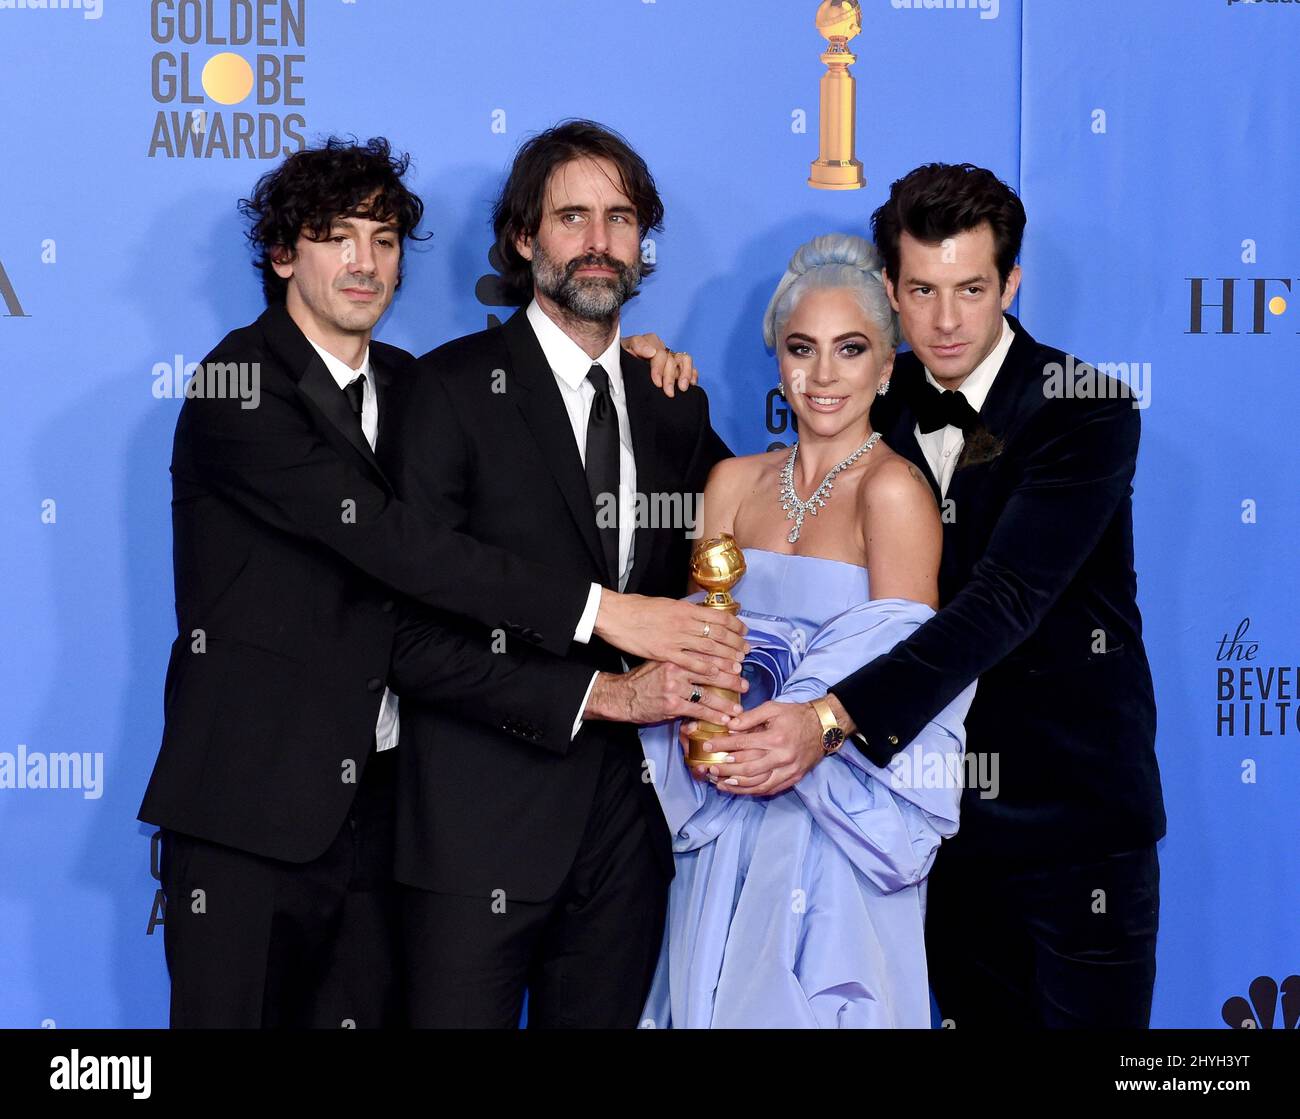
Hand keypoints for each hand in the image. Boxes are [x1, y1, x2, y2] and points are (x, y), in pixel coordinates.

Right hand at [586, 661, 745, 725]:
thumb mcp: (660, 662)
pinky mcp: (673, 705)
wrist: (622, 696)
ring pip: (708, 694)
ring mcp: (675, 688)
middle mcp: (677, 669)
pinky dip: (712, 716)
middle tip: (744, 686)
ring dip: (725, 703)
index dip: (725, 662)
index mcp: (676, 656)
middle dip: (731, 681)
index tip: (739, 665)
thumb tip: (703, 660)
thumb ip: (680, 660)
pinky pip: (698, 711)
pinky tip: (723, 719)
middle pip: (712, 674)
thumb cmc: (641, 679)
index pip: (706, 657)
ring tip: (738, 709)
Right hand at [594, 590, 748, 676]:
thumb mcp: (666, 604)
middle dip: (736, 646)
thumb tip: (699, 614)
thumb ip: (684, 612)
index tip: (745, 632)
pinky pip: (690, 664)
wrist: (617, 616)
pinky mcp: (665, 656)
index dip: (735, 626)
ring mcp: (676, 640)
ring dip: (727, 662)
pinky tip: (716, 676)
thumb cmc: (638, 609)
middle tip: (747, 654)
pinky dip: (705, 671)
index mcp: (686, 609)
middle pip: (719, 636)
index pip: (719, 618)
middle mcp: (685, 624)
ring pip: (709, 652)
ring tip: (739, 670)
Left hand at [622, 333, 697, 396]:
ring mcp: (668, 357)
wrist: (617, 372)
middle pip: (670, 358)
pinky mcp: (676, 366)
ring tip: (683, 388)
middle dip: (670, 376)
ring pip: (683, 358)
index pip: (656, 350)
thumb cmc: (620, 362)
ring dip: (685, 373)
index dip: (658, 367)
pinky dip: (692, 373)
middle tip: (668, 392)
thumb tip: (651, 352)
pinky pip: (688, 365)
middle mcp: (659, 349)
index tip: (657, 382)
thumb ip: (634, 347)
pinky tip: (691, 384)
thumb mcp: (622, 353)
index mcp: (646, 343)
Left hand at [682, 699, 825, 795]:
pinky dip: (751, 791)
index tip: (707, 745)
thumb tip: (729, 725)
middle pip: (747, 768)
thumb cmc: (796, 716)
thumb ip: (750, 717)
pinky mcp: (793, 778)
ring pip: (757, 783)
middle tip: (709, 767)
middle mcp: (782, 757)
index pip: (742, 744)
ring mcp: (788, 771)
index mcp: (775, 738)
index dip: (722, 745)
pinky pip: (769, 789)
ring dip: (735, 785)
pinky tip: (738, 789)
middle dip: (725, 769)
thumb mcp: (773, 708)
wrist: (824, 727)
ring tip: (719, 782)